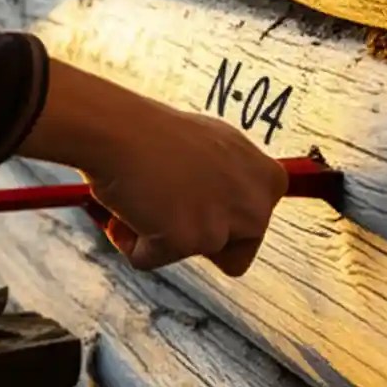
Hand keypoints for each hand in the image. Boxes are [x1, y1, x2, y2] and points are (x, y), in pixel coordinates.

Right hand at [20, 60, 287, 275]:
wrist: (117, 128)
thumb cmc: (155, 131)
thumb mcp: (215, 146)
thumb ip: (232, 179)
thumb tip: (228, 204)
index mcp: (268, 178)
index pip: (258, 225)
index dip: (222, 219)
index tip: (200, 200)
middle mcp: (254, 204)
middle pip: (236, 255)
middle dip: (200, 240)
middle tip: (171, 204)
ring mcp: (221, 225)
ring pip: (188, 255)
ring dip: (160, 235)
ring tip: (144, 194)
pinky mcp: (186, 242)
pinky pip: (148, 258)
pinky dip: (130, 240)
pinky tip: (128, 205)